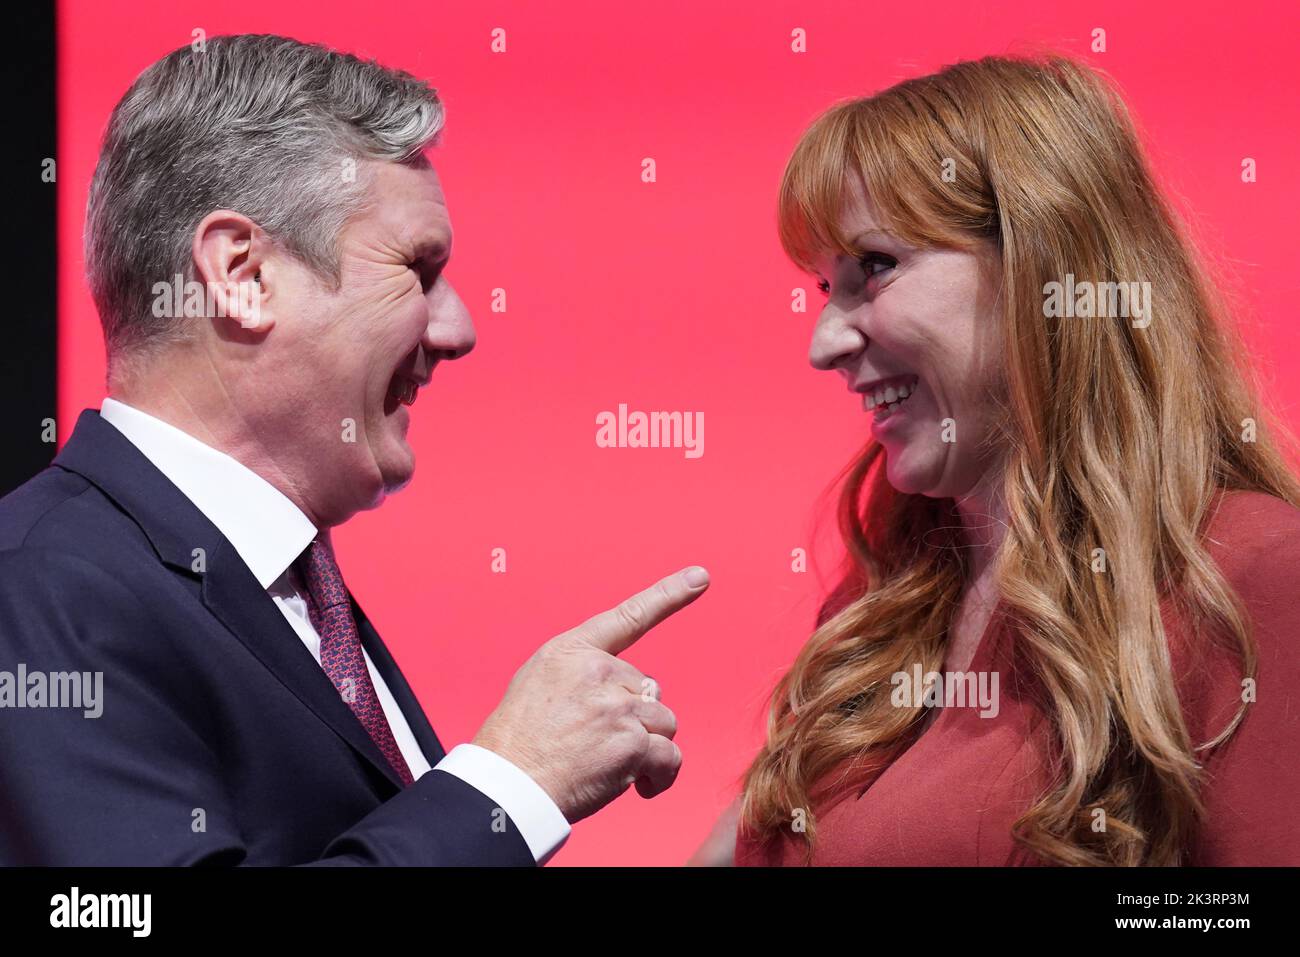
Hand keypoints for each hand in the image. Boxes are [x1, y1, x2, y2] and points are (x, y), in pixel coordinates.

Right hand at [471, 566, 709, 822]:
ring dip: (648, 746)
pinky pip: (669, 756)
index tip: (700, 577)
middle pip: (648, 690)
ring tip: (613, 765)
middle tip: (597, 743)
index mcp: (572, 651)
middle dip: (633, 718)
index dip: (669, 595)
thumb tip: (625, 691)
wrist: (508, 785)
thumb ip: (582, 675)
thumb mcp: (538, 684)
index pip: (629, 617)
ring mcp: (619, 706)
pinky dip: (661, 775)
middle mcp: (599, 671)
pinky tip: (641, 786)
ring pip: (663, 722)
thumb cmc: (519, 744)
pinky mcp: (633, 743)